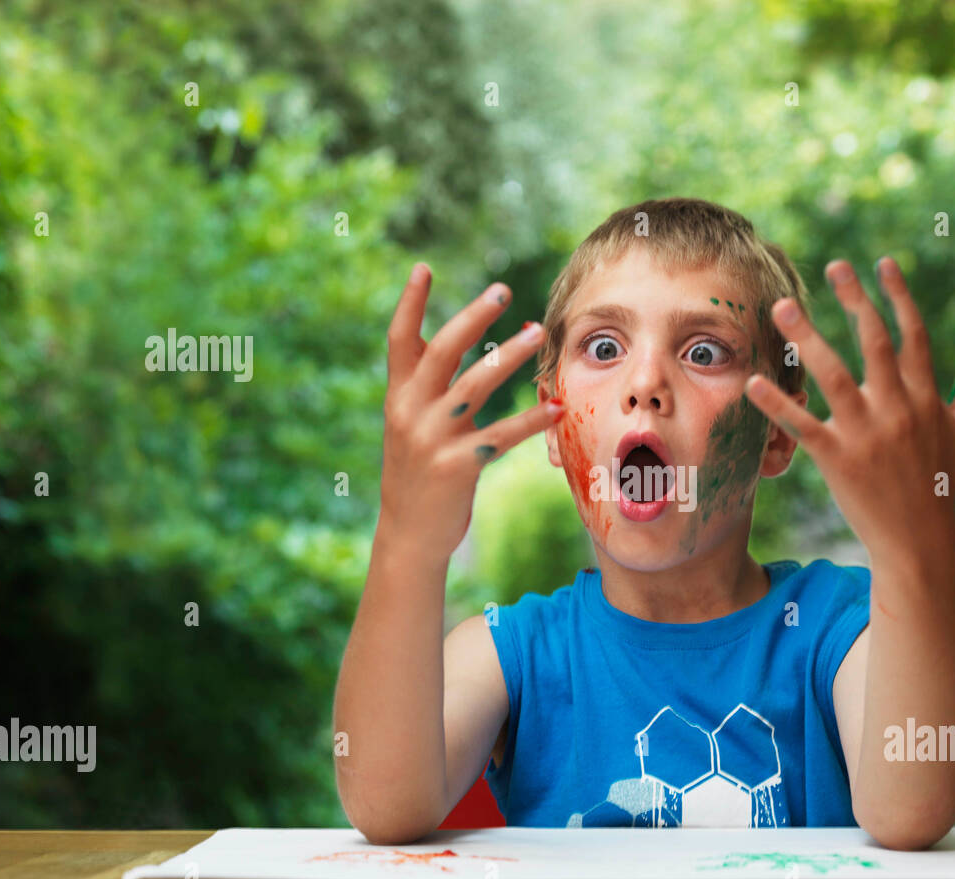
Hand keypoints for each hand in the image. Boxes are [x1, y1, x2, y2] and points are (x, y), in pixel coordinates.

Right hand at [378, 263, 565, 557]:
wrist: (409, 535)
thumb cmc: (419, 473)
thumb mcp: (411, 425)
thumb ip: (425, 386)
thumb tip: (453, 340)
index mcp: (397, 397)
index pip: (399, 339)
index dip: (410, 303)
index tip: (423, 267)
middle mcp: (409, 412)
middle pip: (443, 352)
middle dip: (473, 317)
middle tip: (503, 290)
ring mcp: (430, 440)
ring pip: (475, 386)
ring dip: (510, 357)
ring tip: (538, 334)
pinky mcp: (455, 467)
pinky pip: (500, 436)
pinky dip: (530, 420)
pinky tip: (557, 406)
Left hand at [743, 256, 954, 571]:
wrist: (918, 538)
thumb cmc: (941, 481)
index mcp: (926, 397)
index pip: (914, 335)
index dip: (898, 297)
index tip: (882, 263)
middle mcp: (898, 409)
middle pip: (875, 344)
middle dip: (856, 301)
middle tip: (835, 266)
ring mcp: (867, 434)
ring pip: (834, 376)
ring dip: (807, 339)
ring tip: (782, 307)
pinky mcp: (838, 460)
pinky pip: (803, 425)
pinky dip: (778, 404)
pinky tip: (755, 381)